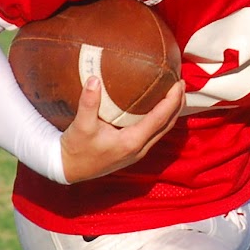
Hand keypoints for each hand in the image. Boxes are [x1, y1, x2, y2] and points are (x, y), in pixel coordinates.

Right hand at [59, 75, 184, 183]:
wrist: (68, 170)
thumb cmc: (75, 149)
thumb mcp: (80, 126)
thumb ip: (88, 103)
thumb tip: (94, 79)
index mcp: (131, 141)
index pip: (159, 119)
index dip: (171, 101)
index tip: (179, 83)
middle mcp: (140, 148)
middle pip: (167, 124)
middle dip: (177, 104)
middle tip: (181, 82)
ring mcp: (138, 151)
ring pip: (163, 130)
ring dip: (171, 111)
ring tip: (175, 92)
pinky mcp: (133, 151)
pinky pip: (154, 132)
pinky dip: (161, 118)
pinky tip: (157, 106)